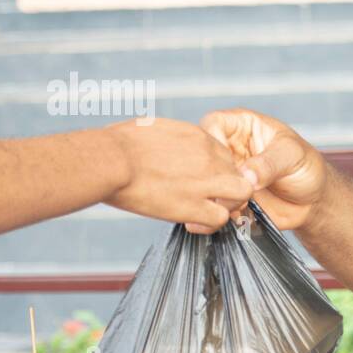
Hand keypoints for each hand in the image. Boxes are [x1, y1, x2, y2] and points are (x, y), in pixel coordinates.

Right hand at [103, 118, 253, 233]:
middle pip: (238, 173)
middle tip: (209, 196)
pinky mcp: (193, 206)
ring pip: (241, 194)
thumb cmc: (119, 144)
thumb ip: (172, 140)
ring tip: (208, 209)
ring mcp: (205, 181)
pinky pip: (220, 219)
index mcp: (198, 136)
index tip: (201, 179)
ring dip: (228, 204)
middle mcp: (209, 157)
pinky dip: (210, 224)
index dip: (216, 170)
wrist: (111, 159)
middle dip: (228, 186)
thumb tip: (164, 146)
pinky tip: (193, 222)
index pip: (225, 155)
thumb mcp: (154, 128)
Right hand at [199, 108, 326, 229]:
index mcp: (242, 126)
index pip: (213, 122)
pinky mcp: (228, 198)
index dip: (212, 139)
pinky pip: (214, 205)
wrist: (313, 200)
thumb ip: (270, 163)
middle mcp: (229, 149)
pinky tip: (238, 215)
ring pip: (206, 183)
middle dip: (215, 174)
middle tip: (236, 186)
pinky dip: (220, 213)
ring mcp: (227, 175)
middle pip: (202, 155)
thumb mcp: (293, 156)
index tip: (225, 159)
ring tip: (241, 204)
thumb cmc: (306, 166)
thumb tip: (247, 176)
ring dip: (218, 196)